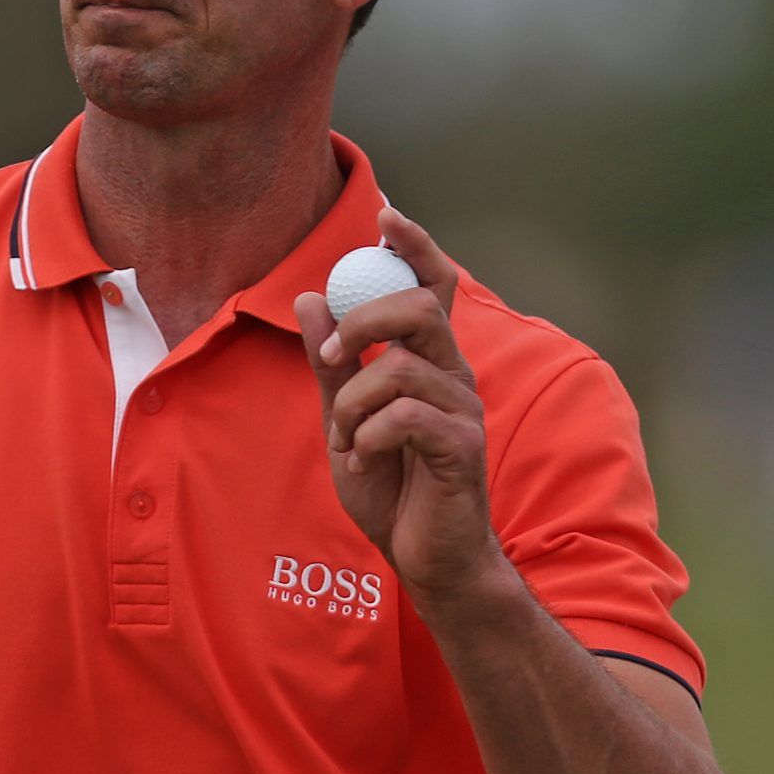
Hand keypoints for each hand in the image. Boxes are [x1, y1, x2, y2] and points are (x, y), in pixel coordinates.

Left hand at [292, 206, 504, 601]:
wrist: (425, 557)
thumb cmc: (392, 488)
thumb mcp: (343, 419)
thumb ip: (329, 364)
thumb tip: (309, 296)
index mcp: (430, 362)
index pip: (434, 286)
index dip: (415, 247)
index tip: (385, 215)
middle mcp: (454, 376)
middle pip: (421, 308)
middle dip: (362, 319)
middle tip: (330, 352)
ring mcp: (463, 410)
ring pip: (400, 366)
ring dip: (352, 401)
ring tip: (344, 439)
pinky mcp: (462, 448)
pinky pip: (405, 417)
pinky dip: (368, 436)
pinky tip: (364, 459)